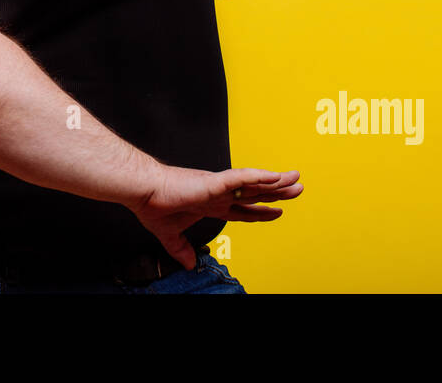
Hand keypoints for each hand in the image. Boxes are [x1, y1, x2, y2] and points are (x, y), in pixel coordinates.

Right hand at [126, 165, 303, 270]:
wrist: (143, 192)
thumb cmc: (153, 205)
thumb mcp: (170, 235)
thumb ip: (181, 249)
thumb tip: (188, 264)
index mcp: (210, 203)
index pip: (244, 208)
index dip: (262, 211)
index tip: (279, 211)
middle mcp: (218, 193)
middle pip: (256, 193)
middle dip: (278, 193)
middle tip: (298, 188)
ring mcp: (218, 186)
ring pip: (254, 183)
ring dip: (276, 182)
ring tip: (296, 179)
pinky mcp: (214, 182)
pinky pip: (241, 178)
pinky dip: (259, 177)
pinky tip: (273, 177)